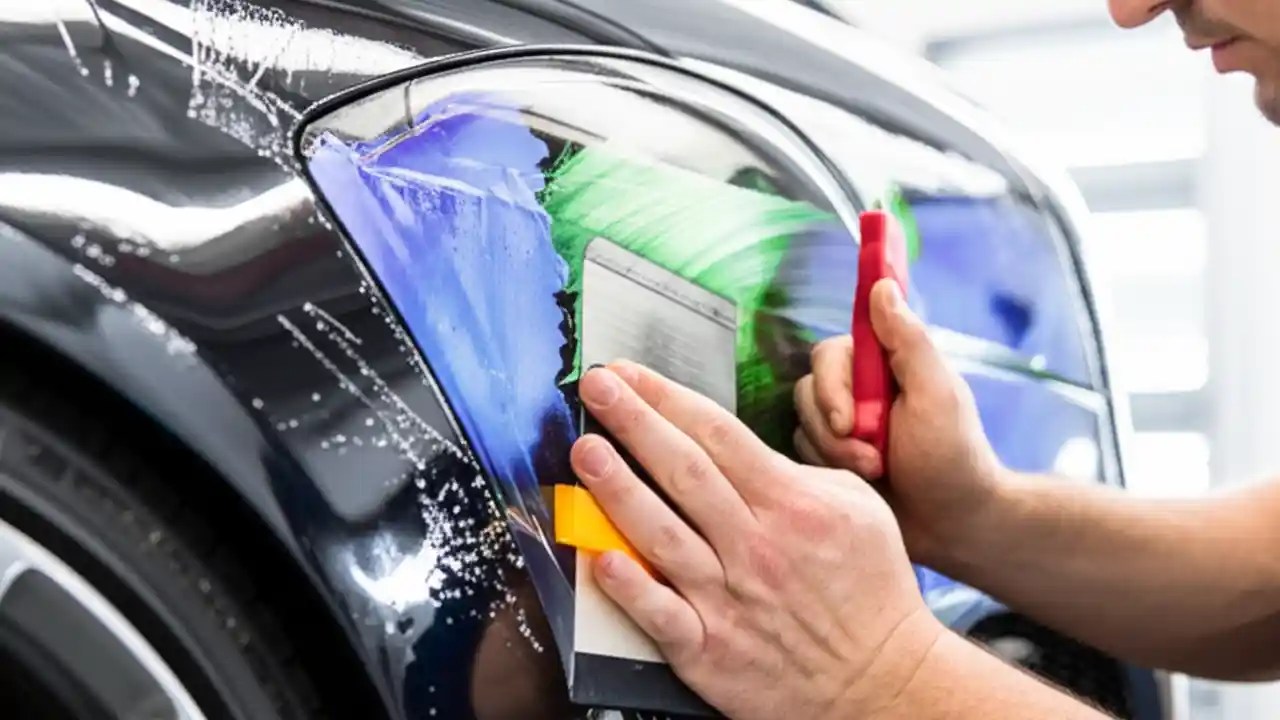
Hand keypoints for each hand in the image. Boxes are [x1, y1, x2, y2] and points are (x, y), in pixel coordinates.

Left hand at [570, 362, 943, 719]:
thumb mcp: (858, 508)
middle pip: (683, 470)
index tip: (629, 373)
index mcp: (790, 503)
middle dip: (634, 421)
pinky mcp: (710, 650)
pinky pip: (660, 614)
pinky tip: (599, 557)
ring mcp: (728, 598)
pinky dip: (629, 586)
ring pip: (662, 533)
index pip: (717, 434)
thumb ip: (798, 471)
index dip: (667, 397)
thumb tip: (740, 445)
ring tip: (586, 451)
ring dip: (618, 489)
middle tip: (596, 387)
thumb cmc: (869, 588)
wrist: (881, 683)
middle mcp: (754, 545)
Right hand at [793, 279, 1002, 565]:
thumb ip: (908, 340)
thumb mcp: (937, 394)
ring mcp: (842, 427)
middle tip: (873, 459)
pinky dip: (827, 472)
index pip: (829, 355)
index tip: (849, 419)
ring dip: (836, 456)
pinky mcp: (831, 460)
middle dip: (836, 432)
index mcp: (882, 365)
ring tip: (876, 475)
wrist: (954, 526)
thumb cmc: (954, 457)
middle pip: (808, 392)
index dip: (833, 388)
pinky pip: (802, 457)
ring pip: (803, 427)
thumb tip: (882, 285)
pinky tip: (860, 486)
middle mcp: (856, 390)